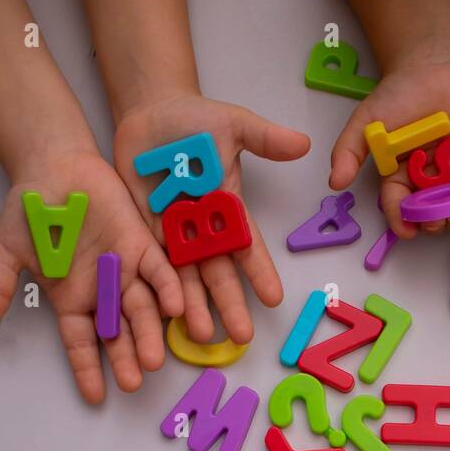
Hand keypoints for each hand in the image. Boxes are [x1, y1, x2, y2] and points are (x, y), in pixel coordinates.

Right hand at [0, 148, 182, 404]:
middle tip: (135, 381)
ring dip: (150, 333)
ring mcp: (125, 271)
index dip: (87, 369)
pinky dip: (167, 288)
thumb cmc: (29, 210)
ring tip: (155, 359)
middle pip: (117, 332)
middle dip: (126, 357)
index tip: (95, 397)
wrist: (53, 166)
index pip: (81, 343)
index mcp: (72, 300)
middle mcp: (102, 292)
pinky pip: (159, 271)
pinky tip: (174, 307)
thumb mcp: (7, 251)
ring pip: (142, 309)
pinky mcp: (143, 246)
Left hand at [114, 91, 309, 345]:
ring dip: (193, 307)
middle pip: (219, 273)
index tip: (274, 298)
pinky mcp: (145, 234)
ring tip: (201, 336)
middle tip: (243, 336)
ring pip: (186, 278)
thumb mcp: (233, 125)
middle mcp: (205, 230)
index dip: (260, 273)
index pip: (248, 247)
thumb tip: (304, 143)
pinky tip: (163, 316)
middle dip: (230, 304)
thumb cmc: (195, 119)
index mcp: (229, 209)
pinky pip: (152, 266)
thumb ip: (265, 139)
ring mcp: (175, 235)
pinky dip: (158, 289)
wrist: (151, 114)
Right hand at [327, 58, 449, 249]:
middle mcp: (425, 180)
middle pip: (428, 213)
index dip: (401, 221)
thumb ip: (348, 152)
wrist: (430, 68)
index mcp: (399, 176)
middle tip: (435, 223)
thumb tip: (334, 183)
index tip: (407, 231)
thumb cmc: (397, 95)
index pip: (398, 205)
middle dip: (432, 223)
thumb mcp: (365, 124)